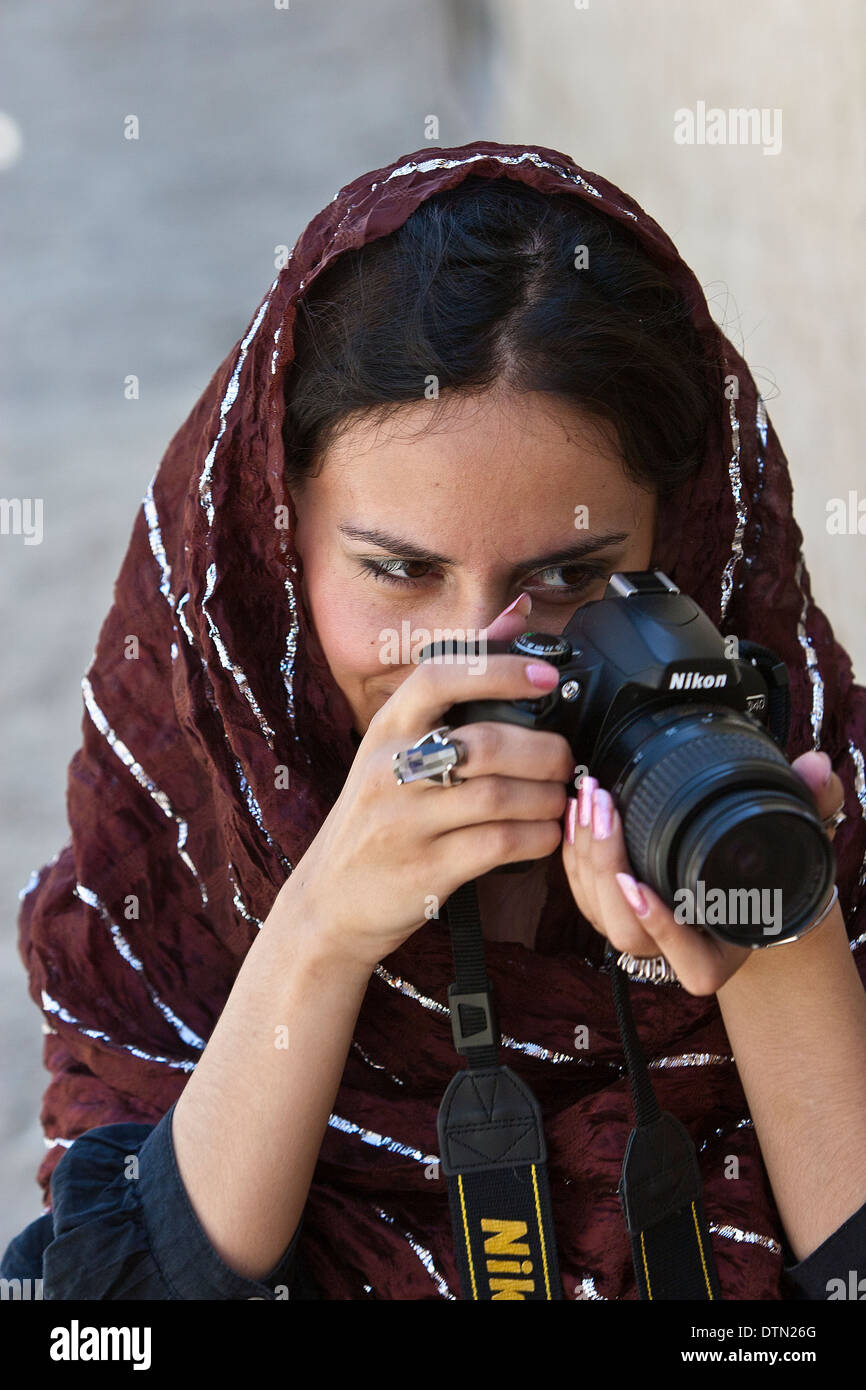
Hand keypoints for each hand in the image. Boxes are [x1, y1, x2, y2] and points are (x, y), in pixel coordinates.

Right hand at [279, 593, 573, 970]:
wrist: (331, 900)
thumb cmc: (379, 813)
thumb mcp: (400, 743)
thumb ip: (459, 678)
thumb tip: (516, 612)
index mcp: (387, 729)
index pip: (439, 677)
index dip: (500, 670)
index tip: (547, 677)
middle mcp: (391, 770)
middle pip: (486, 743)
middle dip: (545, 751)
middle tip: (565, 760)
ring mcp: (406, 823)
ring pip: (500, 796)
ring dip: (547, 797)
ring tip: (558, 798)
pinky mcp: (425, 870)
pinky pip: (499, 845)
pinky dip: (537, 837)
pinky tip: (545, 833)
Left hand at [561, 749, 844, 995]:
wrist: (744, 895)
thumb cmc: (769, 875)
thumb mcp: (795, 840)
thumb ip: (810, 806)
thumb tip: (817, 767)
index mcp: (721, 953)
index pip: (688, 955)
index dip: (661, 926)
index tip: (638, 886)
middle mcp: (674, 953)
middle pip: (626, 930)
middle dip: (607, 867)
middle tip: (605, 809)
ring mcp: (638, 934)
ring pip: (597, 910)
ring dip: (586, 853)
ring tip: (591, 800)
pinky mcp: (611, 913)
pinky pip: (581, 892)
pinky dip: (574, 852)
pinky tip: (577, 812)